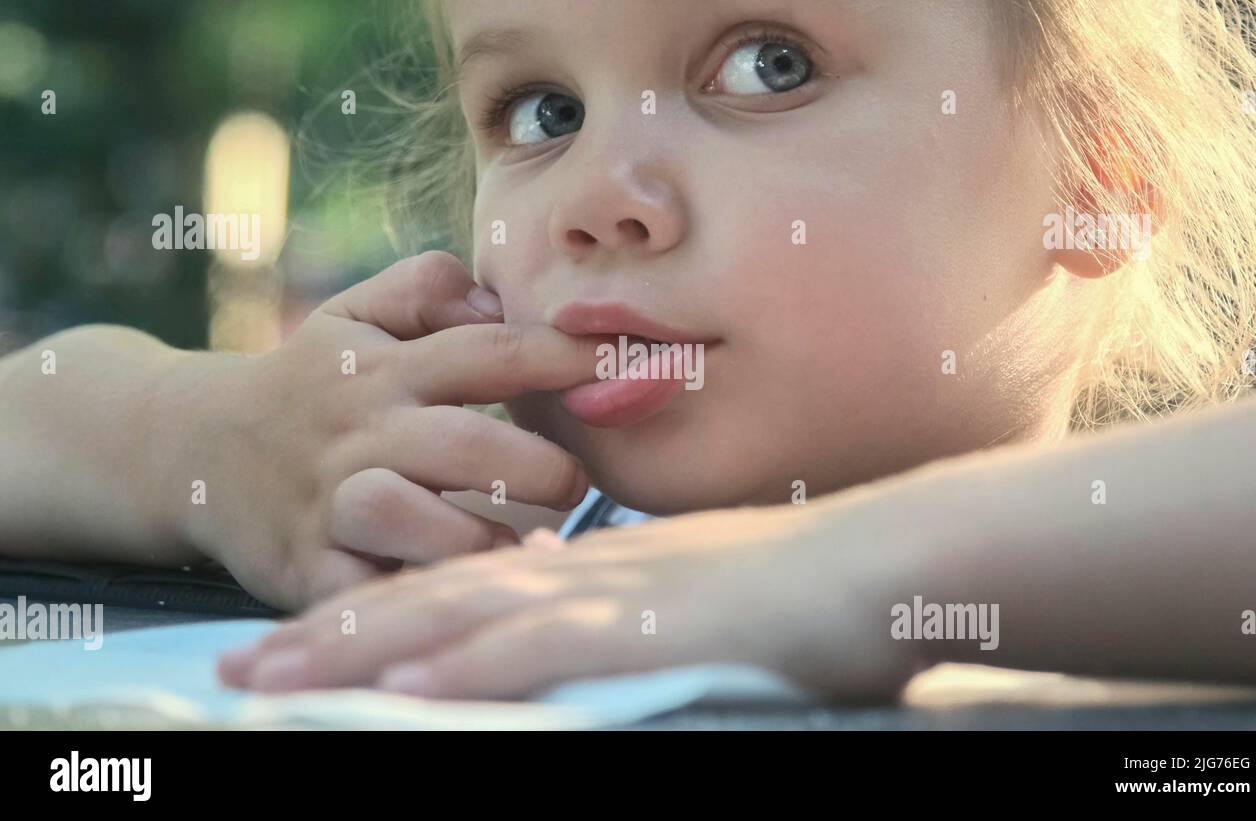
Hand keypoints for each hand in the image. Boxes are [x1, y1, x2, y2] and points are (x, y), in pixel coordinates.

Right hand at [171, 252, 606, 609]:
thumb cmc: (306, 383)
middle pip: (462, 444)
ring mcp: (326, 502)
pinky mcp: (303, 566)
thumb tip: (497, 299)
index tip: (627, 362)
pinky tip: (460, 596)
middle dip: (535, 466)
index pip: (490, 352)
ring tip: (530, 548)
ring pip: (405, 518)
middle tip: (578, 482)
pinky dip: (409, 596)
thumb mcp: (352, 314)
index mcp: (383, 369)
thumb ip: (427, 286)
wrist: (190, 451)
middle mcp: (360, 433)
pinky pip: (361, 589)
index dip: (565, 354)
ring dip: (476, 538)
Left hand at [218, 500, 928, 700]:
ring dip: (360, 649)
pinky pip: (541, 645)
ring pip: (459, 618)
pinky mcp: (649, 627)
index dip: (370, 613)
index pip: (457, 587)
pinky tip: (403, 683)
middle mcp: (577, 575)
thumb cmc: (798, 584)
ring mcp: (608, 597)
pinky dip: (467, 662)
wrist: (877, 560)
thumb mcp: (688, 591)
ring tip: (272, 676)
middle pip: (430, 599)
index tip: (296, 643)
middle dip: (328, 636)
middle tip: (237, 663)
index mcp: (584, 568)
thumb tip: (567, 618)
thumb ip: (620, 603)